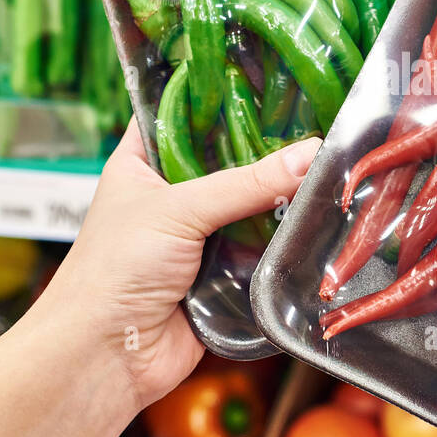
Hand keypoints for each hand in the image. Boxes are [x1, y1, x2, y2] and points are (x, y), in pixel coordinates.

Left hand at [0, 121, 319, 436]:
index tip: (269, 79)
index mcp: (142, 164)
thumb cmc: (112, 273)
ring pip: (253, 208)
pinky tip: (319, 222)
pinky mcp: (223, 277)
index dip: (220, 96)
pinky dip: (285, 244)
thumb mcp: (177, 210)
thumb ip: (245, 183)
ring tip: (330, 168)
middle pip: (230, 162)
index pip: (183, 113)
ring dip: (282, 200)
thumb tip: (309, 156)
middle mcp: (171, 197)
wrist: (106, 358)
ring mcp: (199, 237)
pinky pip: (263, 252)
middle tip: (316, 125)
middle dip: (268, 152)